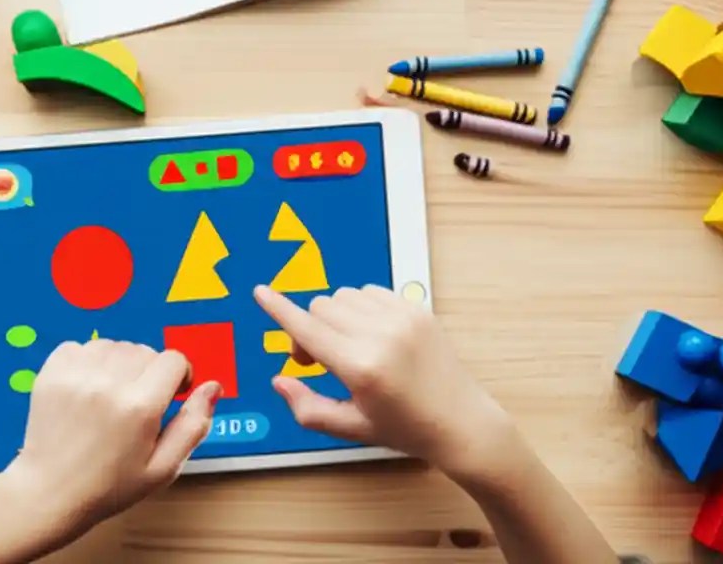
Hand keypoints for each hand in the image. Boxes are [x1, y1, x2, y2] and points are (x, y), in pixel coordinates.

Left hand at [6, 340, 220, 535]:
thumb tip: (213, 387)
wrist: (50, 493)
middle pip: (145, 350)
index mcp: (139, 408)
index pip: (173, 360)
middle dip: (149, 372)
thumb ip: (193, 426)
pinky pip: (80, 346)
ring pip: (114, 345)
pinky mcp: (52, 373)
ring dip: (119, 363)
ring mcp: (76, 376)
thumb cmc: (108, 487)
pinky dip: (88, 361)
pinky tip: (89, 387)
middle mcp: (108, 385)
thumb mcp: (162, 468)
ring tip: (113, 394)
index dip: (179, 375)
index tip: (171, 393)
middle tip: (138, 403)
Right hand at [254, 284, 511, 478]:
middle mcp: (381, 336)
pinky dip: (361, 308)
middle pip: (321, 307)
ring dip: (335, 317)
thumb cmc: (407, 429)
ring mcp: (402, 318)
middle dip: (309, 329)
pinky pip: (371, 292)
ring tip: (347, 346)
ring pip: (344, 296)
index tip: (260, 293)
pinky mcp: (417, 310)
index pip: (307, 328)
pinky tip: (370, 335)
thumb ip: (307, 407)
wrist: (462, 422)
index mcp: (361, 367)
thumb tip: (279, 382)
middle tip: (316, 360)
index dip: (279, 310)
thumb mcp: (351, 428)